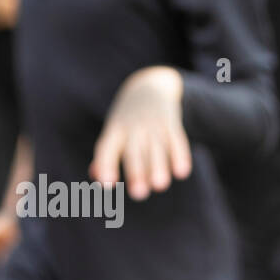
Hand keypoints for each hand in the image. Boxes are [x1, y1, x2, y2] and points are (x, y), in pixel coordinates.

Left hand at [90, 66, 191, 200]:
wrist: (149, 85)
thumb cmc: (127, 119)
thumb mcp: (113, 131)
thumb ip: (105, 155)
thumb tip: (97, 178)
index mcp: (114, 130)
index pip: (106, 147)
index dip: (105, 165)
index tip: (106, 185)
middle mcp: (132, 127)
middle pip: (133, 151)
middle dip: (136, 172)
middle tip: (138, 194)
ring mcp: (153, 124)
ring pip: (156, 147)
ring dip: (158, 166)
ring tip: (159, 186)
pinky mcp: (171, 122)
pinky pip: (177, 139)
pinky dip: (180, 155)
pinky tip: (182, 172)